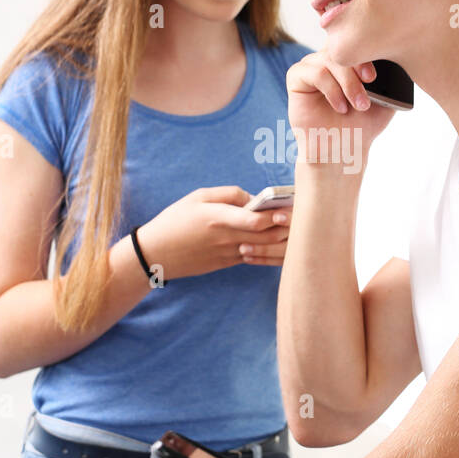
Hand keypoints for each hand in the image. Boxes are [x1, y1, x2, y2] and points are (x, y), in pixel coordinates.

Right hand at [134, 186, 291, 280]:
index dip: (275, 216)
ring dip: (282, 241)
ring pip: (264, 249)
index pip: (254, 220)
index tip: (288, 209)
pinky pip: (255, 257)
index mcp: (218, 218)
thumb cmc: (176, 220)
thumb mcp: (198, 197)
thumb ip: (229, 194)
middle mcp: (226, 238)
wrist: (156, 254)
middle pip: (266, 235)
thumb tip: (254, 198)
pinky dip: (270, 250)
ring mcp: (228, 254)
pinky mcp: (228, 263)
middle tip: (302, 217)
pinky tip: (282, 242)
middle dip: (286, 227)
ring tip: (296, 229)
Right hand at [285, 53, 396, 164]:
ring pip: (330, 59)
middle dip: (358, 66)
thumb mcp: (386, 99)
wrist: (343, 150)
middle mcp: (329, 57)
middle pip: (342, 46)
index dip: (366, 50)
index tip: (374, 76)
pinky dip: (331, 89)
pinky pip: (314, 72)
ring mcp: (311, 65)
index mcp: (349, 57)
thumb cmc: (363, 125)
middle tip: (370, 86)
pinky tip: (340, 107)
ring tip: (358, 105)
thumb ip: (392, 77)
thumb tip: (399, 56)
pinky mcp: (296, 78)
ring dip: (347, 82)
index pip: (355, 39)